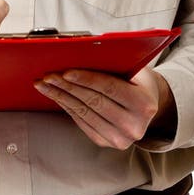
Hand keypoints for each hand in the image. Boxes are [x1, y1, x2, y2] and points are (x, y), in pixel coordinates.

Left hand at [34, 66, 175, 148]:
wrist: (149, 105)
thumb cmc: (138, 81)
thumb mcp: (134, 69)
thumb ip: (115, 63)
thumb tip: (82, 52)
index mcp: (144, 104)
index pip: (109, 88)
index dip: (86, 79)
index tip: (66, 72)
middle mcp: (134, 125)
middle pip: (93, 101)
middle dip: (67, 87)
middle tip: (48, 75)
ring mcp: (119, 138)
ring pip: (83, 112)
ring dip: (60, 96)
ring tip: (44, 84)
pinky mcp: (106, 142)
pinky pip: (81, 121)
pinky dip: (66, 106)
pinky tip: (56, 95)